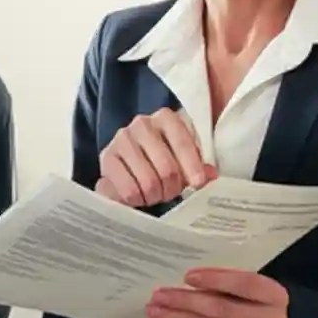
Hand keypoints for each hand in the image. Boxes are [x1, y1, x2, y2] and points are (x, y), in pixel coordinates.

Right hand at [95, 108, 216, 206]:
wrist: (130, 160)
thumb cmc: (163, 158)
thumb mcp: (183, 157)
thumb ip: (198, 166)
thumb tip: (210, 177)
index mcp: (166, 118)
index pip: (183, 144)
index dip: (192, 169)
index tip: (197, 185)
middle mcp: (142, 124)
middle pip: (167, 168)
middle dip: (172, 188)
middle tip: (171, 193)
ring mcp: (122, 139)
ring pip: (148, 182)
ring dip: (154, 196)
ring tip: (155, 195)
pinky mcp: (107, 158)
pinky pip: (128, 190)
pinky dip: (137, 200)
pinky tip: (138, 197)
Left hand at [146, 268, 288, 317]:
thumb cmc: (263, 302)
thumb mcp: (257, 285)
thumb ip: (231, 280)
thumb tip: (190, 278)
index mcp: (275, 297)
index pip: (245, 285)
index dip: (216, 279)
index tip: (188, 276)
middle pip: (221, 310)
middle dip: (185, 301)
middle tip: (160, 294)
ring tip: (155, 309)